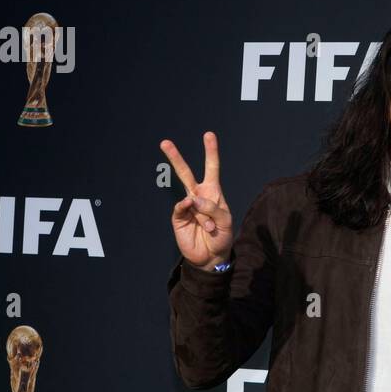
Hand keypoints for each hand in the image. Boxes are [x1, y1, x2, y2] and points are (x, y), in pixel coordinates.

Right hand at [161, 131, 233, 269]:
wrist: (211, 256)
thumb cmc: (222, 236)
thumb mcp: (226, 221)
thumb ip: (213, 208)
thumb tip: (193, 198)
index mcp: (213, 192)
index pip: (212, 168)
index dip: (211, 152)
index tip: (208, 135)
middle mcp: (198, 195)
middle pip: (185, 172)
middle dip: (175, 158)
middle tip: (164, 142)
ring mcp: (187, 206)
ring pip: (185, 193)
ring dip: (199, 208)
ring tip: (210, 227)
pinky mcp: (178, 217)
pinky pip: (181, 208)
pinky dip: (190, 211)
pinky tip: (199, 221)